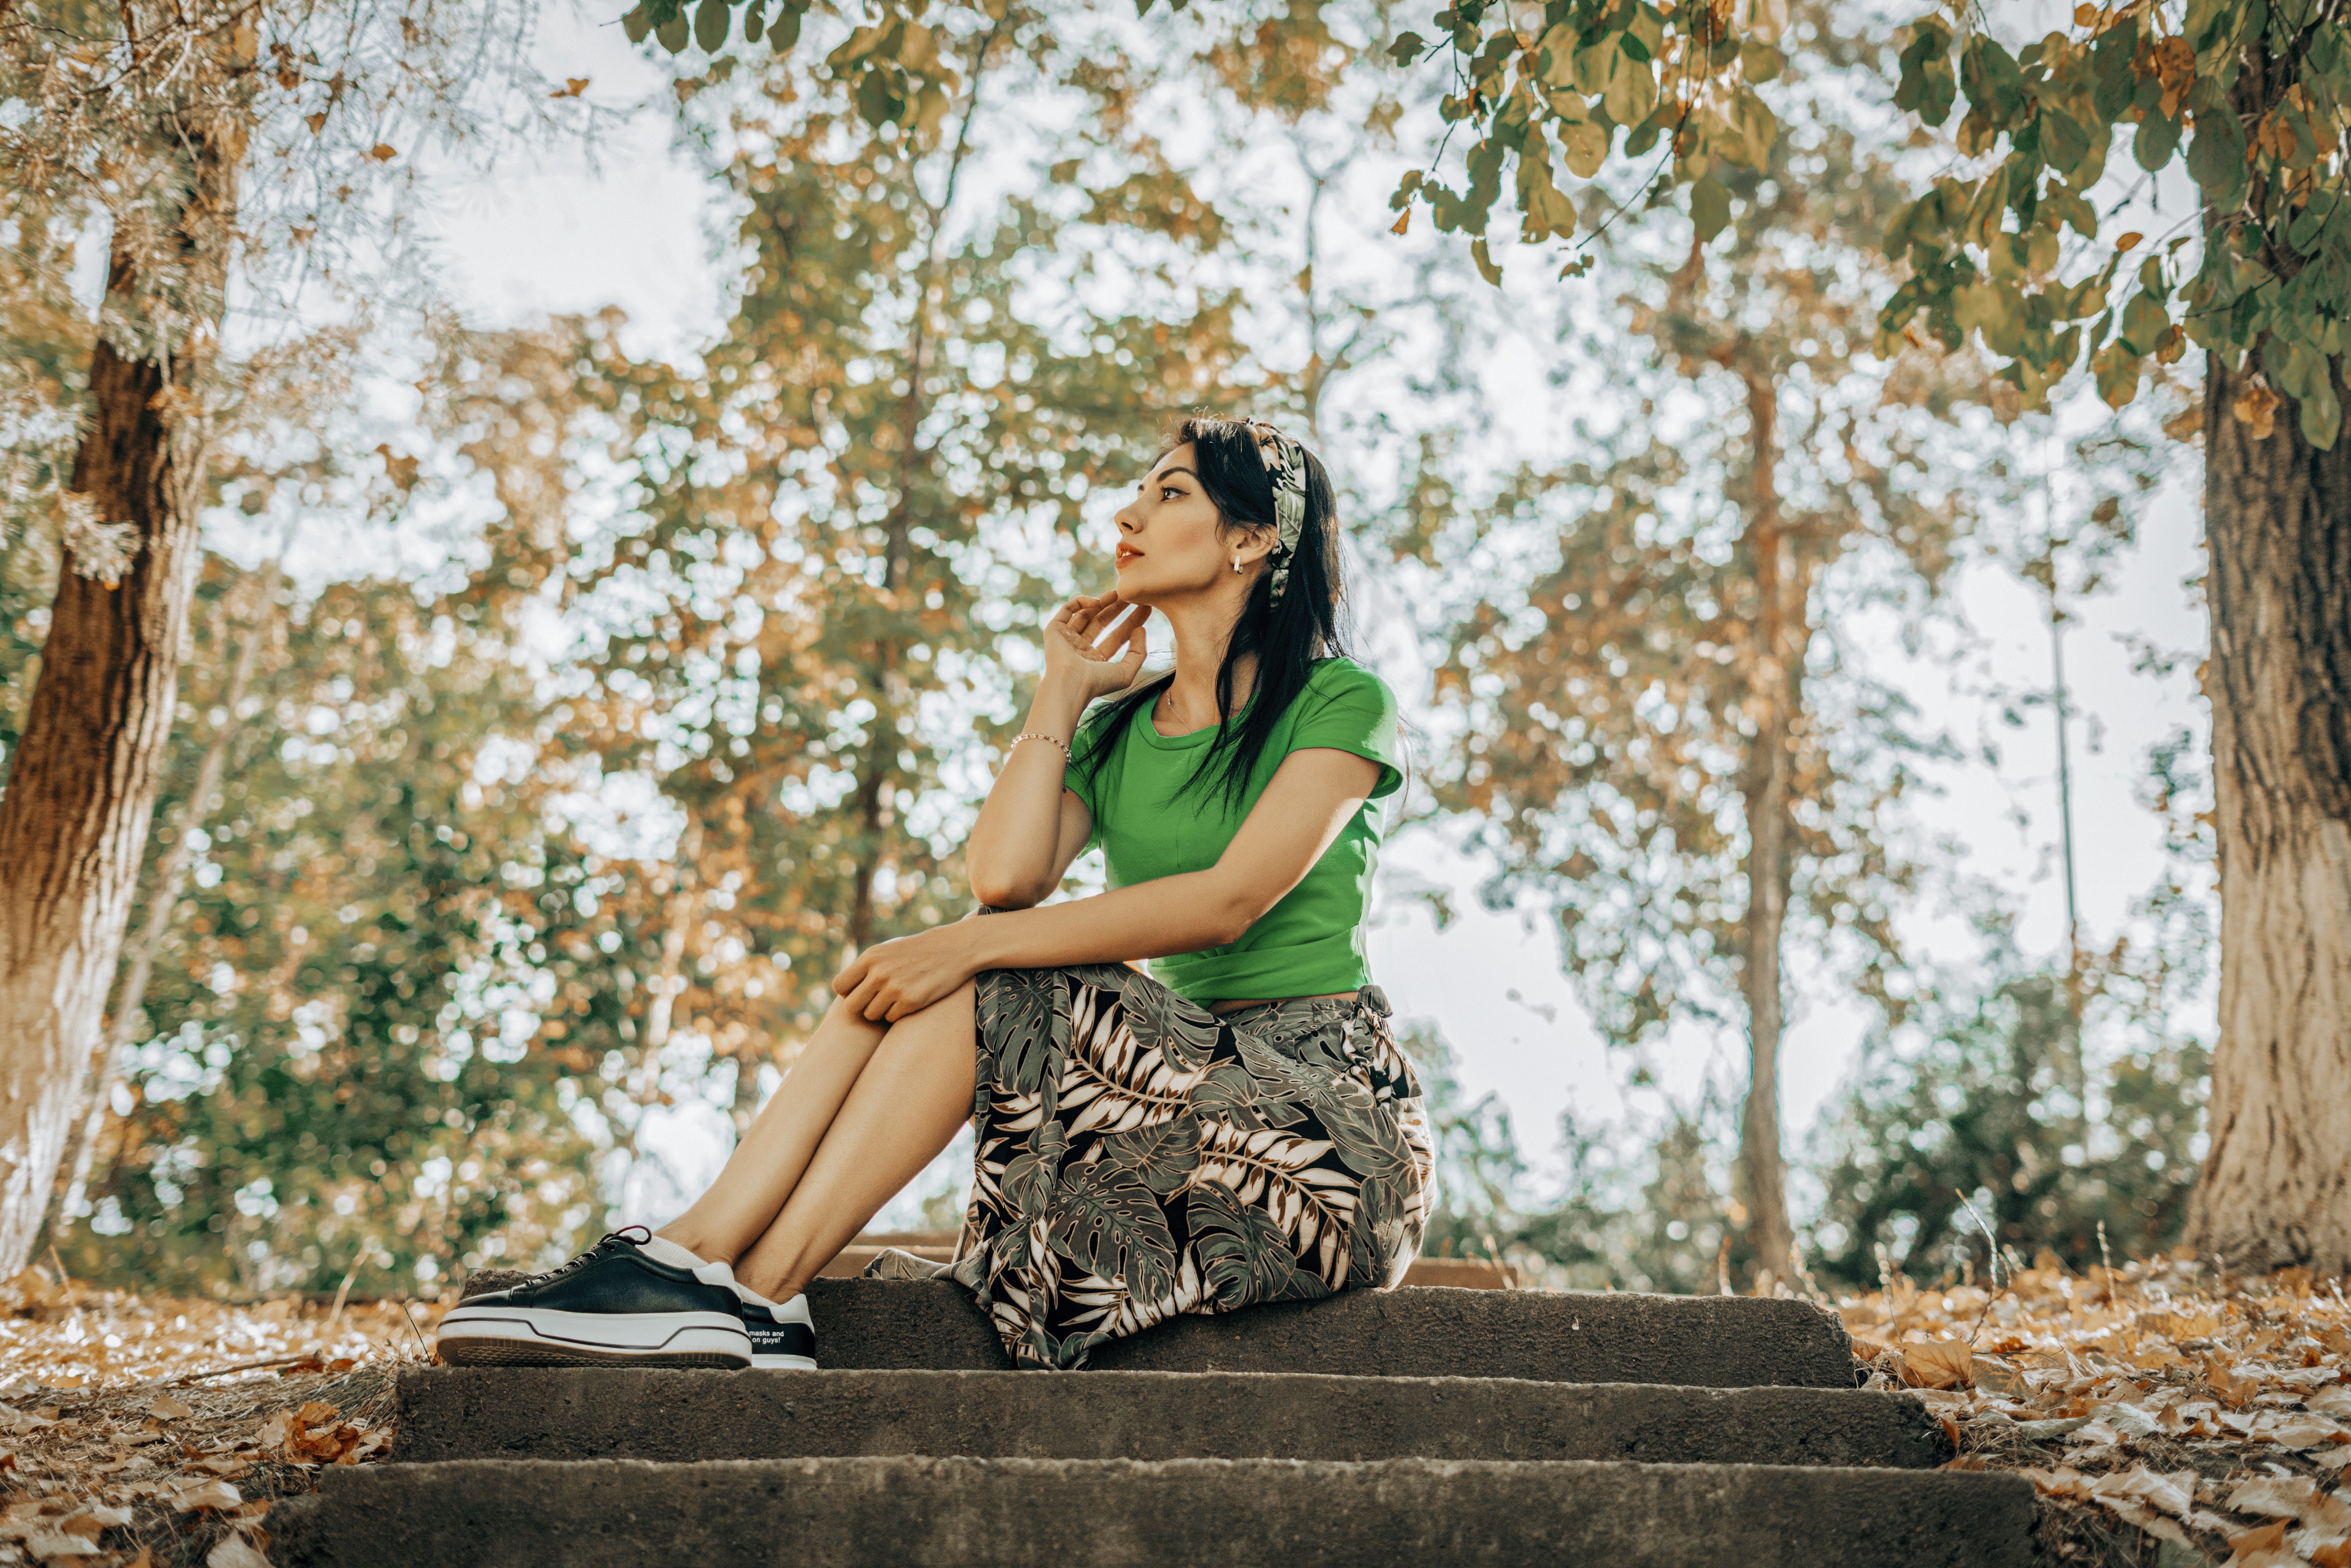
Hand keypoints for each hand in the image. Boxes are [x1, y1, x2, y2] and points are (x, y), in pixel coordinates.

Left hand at [832, 924, 981, 1022]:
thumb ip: (866, 968)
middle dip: (863, 1006)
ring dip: (881, 1011)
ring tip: (896, 998)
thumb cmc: (918, 952)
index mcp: (870, 957)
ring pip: (871, 1015)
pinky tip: (910, 1000)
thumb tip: (843, 991)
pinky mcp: (911, 1001)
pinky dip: (898, 1013)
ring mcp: (894, 988)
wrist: (954, 949)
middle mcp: (879, 972)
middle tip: (877, 1000)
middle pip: (852, 1006)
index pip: (840, 986)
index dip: (849, 993)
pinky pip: (891, 1018)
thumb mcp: (888, 951)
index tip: (862, 991)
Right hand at [1041, 593, 1147, 704]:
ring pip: (1086, 614)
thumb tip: (1141, 630)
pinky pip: (1068, 610)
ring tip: (1118, 593)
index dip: (1131, 622)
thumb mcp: (1126, 672)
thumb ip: (1138, 653)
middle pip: (1102, 623)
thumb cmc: (1097, 683)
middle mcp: (1081, 649)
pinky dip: (1081, 602)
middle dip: (1117, 609)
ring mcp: (1067, 639)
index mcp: (1096, 661)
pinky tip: (1098, 601)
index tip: (1146, 609)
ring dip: (1102, 602)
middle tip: (1132, 596)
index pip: (1116, 637)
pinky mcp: (1054, 630)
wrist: (1070, 683)